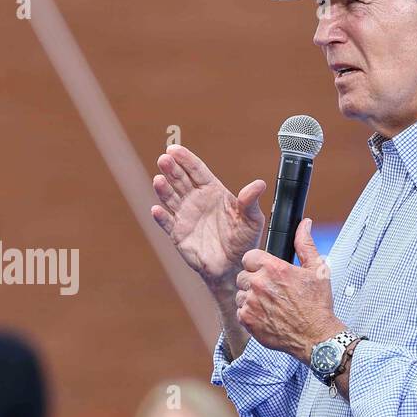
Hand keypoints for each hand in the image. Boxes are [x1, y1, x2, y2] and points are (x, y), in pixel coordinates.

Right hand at [151, 145, 266, 298]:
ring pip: (170, 198)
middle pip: (180, 180)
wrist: (234, 267)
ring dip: (163, 189)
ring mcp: (185, 216)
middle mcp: (196, 201)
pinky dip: (161, 217)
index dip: (186, 160)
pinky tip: (157, 210)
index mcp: (213, 192)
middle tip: (164, 158)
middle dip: (172, 169)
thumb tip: (259, 184)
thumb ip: (250, 201)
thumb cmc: (244, 241)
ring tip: (159, 180)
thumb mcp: (252, 219)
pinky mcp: (178, 234)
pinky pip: (167, 224)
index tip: (175, 150)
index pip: (197, 171)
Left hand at [235, 218, 344, 360]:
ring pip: (240, 293)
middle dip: (254, 280)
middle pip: (243, 275)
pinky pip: (240, 310)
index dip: (257, 263)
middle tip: (271, 290)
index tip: (266, 271)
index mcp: (273, 268)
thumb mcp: (316, 270)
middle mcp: (259, 284)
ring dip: (251, 297)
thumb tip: (304, 224)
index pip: (249, 257)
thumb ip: (305, 244)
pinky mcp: (247, 320)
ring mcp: (251, 303)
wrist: (315, 337)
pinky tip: (266, 315)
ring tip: (270, 304)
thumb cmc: (317, 305)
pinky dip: (249, 313)